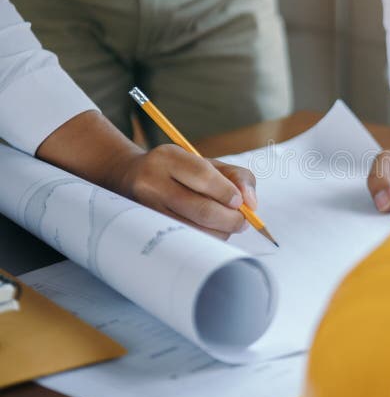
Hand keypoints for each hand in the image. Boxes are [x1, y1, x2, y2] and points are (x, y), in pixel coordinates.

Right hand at [36, 111, 257, 239]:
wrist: (130, 177)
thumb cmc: (179, 172)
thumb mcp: (206, 163)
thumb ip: (237, 177)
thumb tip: (251, 204)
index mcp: (169, 157)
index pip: (203, 176)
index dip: (227, 193)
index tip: (240, 203)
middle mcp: (152, 181)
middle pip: (201, 209)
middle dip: (230, 220)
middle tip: (242, 221)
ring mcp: (146, 207)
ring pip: (193, 230)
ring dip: (220, 232)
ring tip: (227, 226)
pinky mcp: (145, 227)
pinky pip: (183, 239)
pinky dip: (205, 238)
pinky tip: (210, 231)